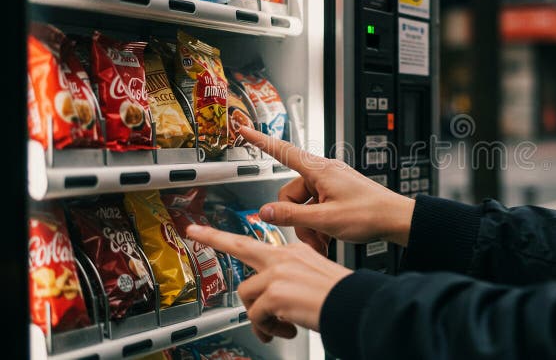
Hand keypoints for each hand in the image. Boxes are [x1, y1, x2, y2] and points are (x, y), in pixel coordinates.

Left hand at [186, 224, 351, 337]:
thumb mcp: (314, 279)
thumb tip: (269, 305)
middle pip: (241, 246)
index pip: (258, 242)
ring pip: (247, 295)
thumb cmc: (341, 295)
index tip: (206, 230)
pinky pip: (256, 316)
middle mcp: (285, 257)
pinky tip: (287, 329)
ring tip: (278, 326)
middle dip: (214, 238)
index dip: (228, 237)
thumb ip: (288, 283)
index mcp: (295, 252)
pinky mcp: (275, 292)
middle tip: (195, 231)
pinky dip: (268, 329)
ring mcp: (279, 273)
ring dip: (259, 316)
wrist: (356, 304)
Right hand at [240, 126, 415, 247]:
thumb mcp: (326, 219)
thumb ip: (292, 216)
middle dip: (296, 218)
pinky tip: (328, 239)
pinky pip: (316, 208)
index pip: (282, 151)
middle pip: (290, 194)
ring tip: (323, 241)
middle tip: (311, 236)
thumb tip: (265, 212)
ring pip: (303, 206)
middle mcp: (323, 173)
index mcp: (319, 170)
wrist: (395, 219)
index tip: (243, 129)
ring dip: (309, 226)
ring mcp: (330, 184)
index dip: (260, 140)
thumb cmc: (370, 214)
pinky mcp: (336, 194)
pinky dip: (318, 225)